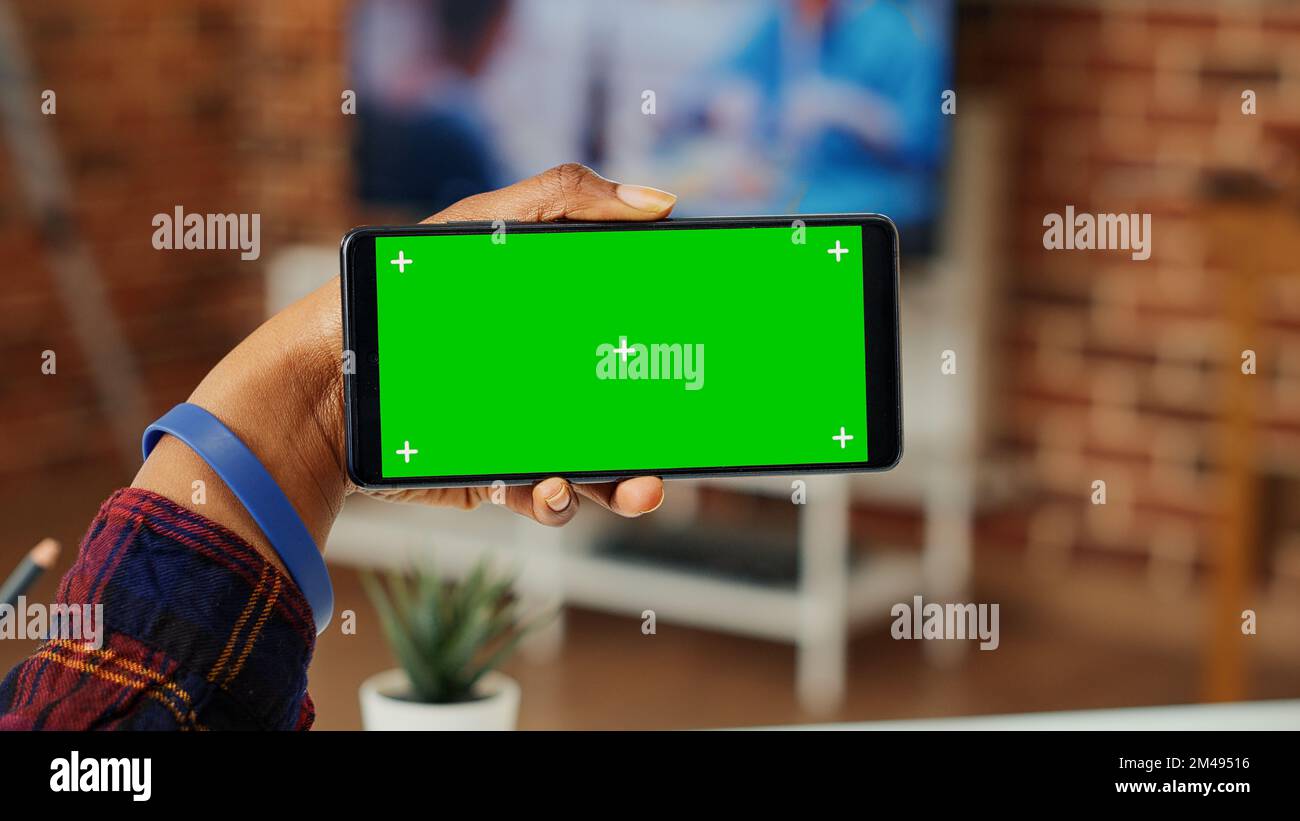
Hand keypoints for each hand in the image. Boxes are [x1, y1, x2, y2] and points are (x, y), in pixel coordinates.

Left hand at [133, 164, 677, 572]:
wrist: (328, 376)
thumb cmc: (406, 291)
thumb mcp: (486, 224)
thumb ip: (568, 199)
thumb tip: (662, 202)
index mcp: (560, 325)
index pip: (630, 337)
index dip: (666, 350)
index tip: (696, 359)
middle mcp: (551, 382)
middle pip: (625, 415)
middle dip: (657, 441)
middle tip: (673, 453)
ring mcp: (526, 432)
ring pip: (597, 468)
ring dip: (625, 485)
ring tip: (637, 491)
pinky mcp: (495, 475)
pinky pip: (544, 499)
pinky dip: (556, 501)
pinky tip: (549, 487)